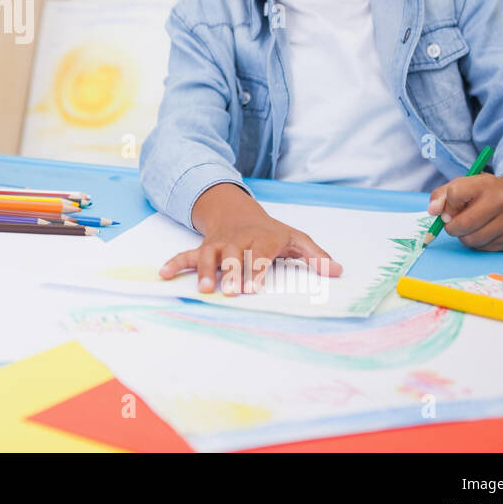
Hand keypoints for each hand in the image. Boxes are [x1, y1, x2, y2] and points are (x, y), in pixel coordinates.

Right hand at [159, 184, 341, 293]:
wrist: (239, 212)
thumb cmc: (272, 232)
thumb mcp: (296, 239)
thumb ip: (316, 256)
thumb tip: (338, 271)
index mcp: (263, 239)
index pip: (260, 254)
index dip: (256, 270)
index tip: (252, 288)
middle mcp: (239, 240)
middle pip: (233, 255)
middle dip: (231, 272)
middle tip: (229, 291)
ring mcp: (219, 244)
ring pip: (210, 255)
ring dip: (206, 270)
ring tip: (205, 289)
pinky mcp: (204, 247)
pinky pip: (187, 254)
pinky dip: (175, 263)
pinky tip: (164, 274)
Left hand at [427, 173, 502, 250]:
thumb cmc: (484, 193)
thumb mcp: (463, 186)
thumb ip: (441, 196)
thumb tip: (433, 212)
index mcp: (486, 184)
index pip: (454, 194)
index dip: (447, 205)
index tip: (452, 207)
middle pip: (462, 224)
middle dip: (451, 227)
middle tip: (454, 223)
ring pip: (472, 240)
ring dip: (465, 237)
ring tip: (472, 227)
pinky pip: (485, 249)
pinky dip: (480, 243)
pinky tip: (487, 232)